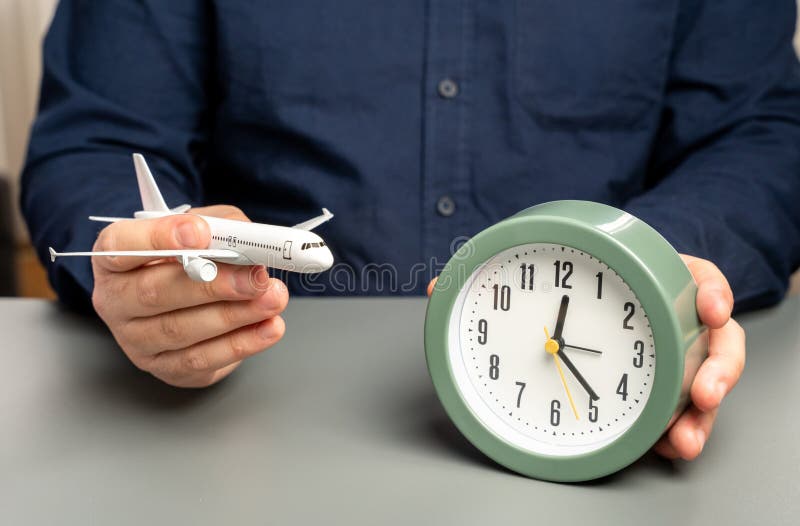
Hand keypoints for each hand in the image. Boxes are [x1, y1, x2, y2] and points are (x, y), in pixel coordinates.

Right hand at [90, 205, 288, 387]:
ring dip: (235, 315)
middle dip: (213, 284)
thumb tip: (247, 237)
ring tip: (273, 300)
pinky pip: (202, 358)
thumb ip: (221, 226)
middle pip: (155, 292)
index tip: (200, 232)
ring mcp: (135, 339)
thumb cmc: (193, 259)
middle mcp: (116, 300)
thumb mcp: (203, 229)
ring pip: (181, 329)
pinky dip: (241, 343)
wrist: (190, 303)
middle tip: (255, 277)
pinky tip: (269, 327)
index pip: (120, 246)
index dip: (158, 238)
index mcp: (114, 259)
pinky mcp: (165, 367)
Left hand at [426, 253, 745, 460]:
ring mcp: (673, 356)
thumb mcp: (542, 274)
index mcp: (654, 280)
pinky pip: (679, 411)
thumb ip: (495, 277)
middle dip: (717, 369)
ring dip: (700, 415)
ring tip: (684, 437)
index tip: (710, 306)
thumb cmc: (568, 289)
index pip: (696, 278)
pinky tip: (667, 445)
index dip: (709, 291)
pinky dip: (677, 430)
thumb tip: (434, 288)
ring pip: (704, 384)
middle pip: (715, 342)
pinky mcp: (662, 388)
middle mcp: (673, 318)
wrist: (589, 306)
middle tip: (703, 391)